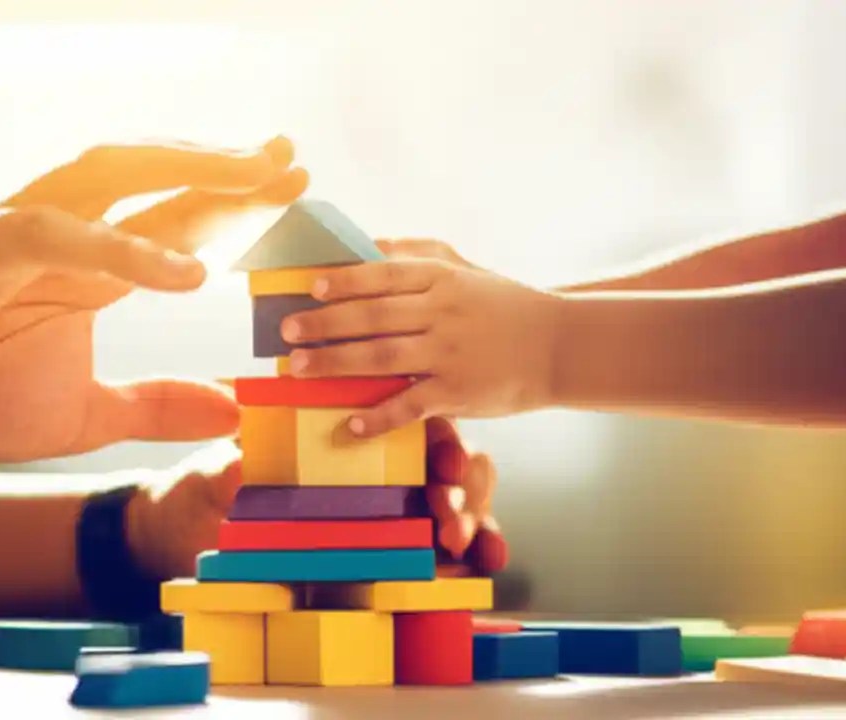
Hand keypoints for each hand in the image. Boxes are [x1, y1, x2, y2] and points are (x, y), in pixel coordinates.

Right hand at [0, 139, 307, 462]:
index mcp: (83, 266)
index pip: (171, 215)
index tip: (296, 186)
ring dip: (183, 173)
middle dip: (223, 165)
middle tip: (291, 159)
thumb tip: (230, 409)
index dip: (234, 200)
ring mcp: (14, 237)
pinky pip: (58, 238)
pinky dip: (123, 249)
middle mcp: (55, 235)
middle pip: (150, 174)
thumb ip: (155, 405)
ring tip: (255, 182)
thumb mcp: (83, 415)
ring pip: (107, 177)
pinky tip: (185, 272)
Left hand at [123, 420, 509, 580]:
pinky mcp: (386, 553)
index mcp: (341, 432)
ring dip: (474, 523)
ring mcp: (385, 511)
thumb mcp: (217, 472)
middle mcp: (372, 467)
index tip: (445, 462)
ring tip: (475, 550)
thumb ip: (234, 467)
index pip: (407, 423)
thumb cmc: (206, 488)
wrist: (186, 535)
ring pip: (453, 505)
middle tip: (451, 522)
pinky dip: (468, 555)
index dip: (436, 440)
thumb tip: (246, 466)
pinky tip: (486, 562)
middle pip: (443, 466)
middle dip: (460, 490)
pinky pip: (438, 550)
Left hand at [279, 238, 561, 437]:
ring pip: (383, 359)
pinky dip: (378, 418)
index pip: (384, 275)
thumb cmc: (500, 303)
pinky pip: (410, 407)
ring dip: (336, 364)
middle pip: (374, 318)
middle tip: (287, 332)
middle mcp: (443, 314)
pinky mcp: (458, 394)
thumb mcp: (462, 268)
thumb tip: (360, 245)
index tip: (311, 287)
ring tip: (300, 368)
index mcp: (442, 280)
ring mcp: (449, 355)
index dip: (346, 280)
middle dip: (325, 324)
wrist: (558, 345)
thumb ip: (414, 255)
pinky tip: (349, 426)